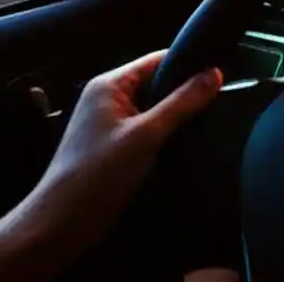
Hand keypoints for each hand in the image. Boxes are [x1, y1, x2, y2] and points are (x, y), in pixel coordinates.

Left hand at [0, 51, 222, 281]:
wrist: (63, 222)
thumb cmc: (97, 174)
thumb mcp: (147, 134)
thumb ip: (182, 102)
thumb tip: (214, 74)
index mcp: (109, 85)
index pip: (156, 60)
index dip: (188, 65)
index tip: (220, 74)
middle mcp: (108, 99)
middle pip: (157, 85)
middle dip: (184, 94)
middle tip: (216, 104)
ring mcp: (110, 124)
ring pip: (155, 110)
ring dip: (176, 118)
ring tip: (204, 125)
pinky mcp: (115, 147)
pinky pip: (148, 131)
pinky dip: (166, 136)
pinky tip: (183, 146)